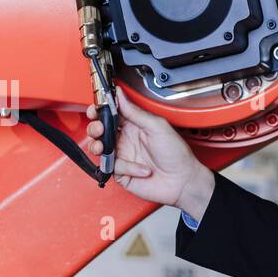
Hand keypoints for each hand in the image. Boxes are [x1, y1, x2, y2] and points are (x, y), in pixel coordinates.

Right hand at [85, 86, 213, 215]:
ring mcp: (123, 156)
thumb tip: (120, 95)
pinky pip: (114, 167)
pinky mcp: (122, 173)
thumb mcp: (158, 127)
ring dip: (98, 146)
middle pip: (100, 130)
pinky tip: (142, 169)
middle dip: (94, 127)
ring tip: (104, 146)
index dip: (100, 110)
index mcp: (134, 125)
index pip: (111, 114)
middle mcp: (126, 140)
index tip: (96, 108)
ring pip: (99, 149)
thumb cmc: (177, 154)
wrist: (183, 181)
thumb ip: (136, 112)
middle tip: (99, 128)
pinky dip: (127, 168)